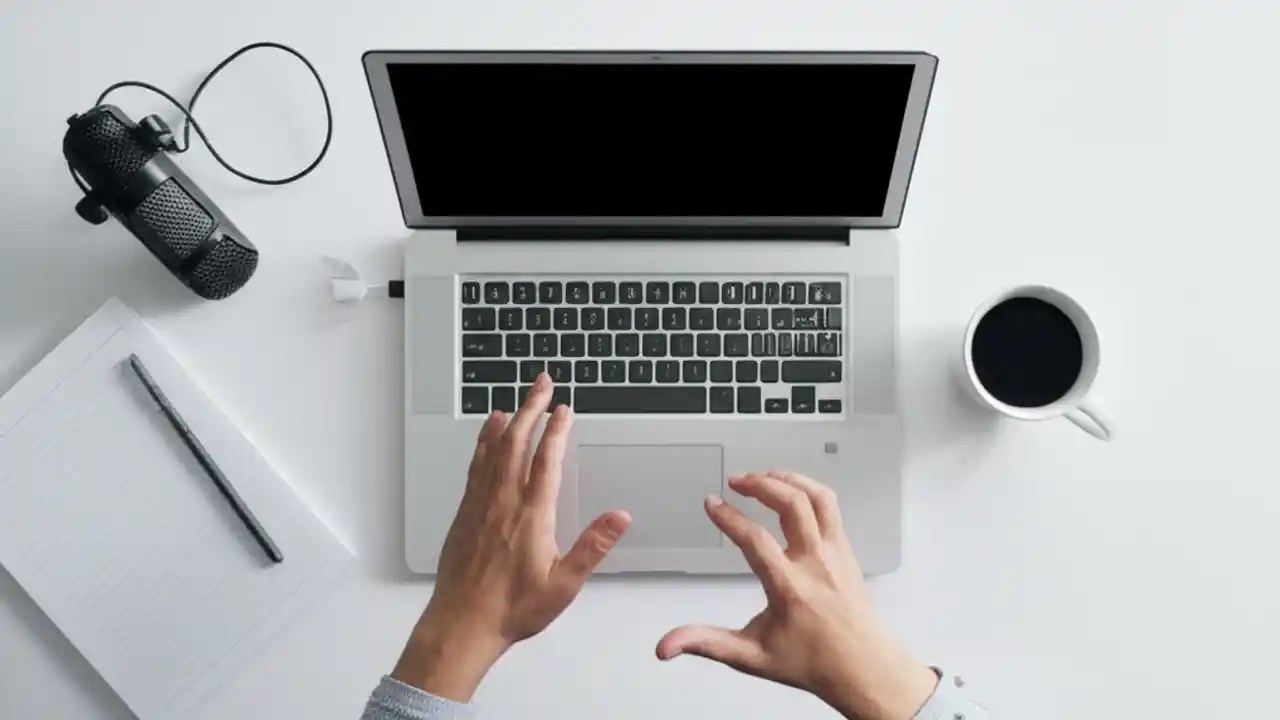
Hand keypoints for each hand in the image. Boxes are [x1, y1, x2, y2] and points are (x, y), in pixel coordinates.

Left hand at [393, 375, 630, 700]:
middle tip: (542, 384)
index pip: (546, 459)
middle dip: (532, 407)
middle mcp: (503, 502)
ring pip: (494, 448)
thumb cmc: (511, 609)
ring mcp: (481, 504)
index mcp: (531, 515)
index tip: (564, 409)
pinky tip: (488, 433)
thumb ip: (593, 546)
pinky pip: (476, 464)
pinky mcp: (465, 512)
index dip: (557, 430)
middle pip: (517, 441)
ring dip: (509, 418)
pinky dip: (484, 441)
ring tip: (519, 399)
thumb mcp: (565, 583)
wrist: (462, 624)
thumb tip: (619, 517)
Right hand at [656, 472, 936, 719]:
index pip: (755, 539)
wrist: (863, 668)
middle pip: (791, 504)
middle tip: (736, 481)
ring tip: (763, 476)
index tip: (711, 503)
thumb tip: (669, 645)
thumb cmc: (812, 661)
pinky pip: (830, 506)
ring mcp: (835, 553)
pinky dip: (809, 489)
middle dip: (759, 483)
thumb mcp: (752, 657)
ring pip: (816, 497)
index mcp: (789, 587)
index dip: (728, 516)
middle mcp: (815, 563)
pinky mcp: (846, 550)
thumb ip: (707, 644)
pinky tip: (792, 490)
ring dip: (787, 479)